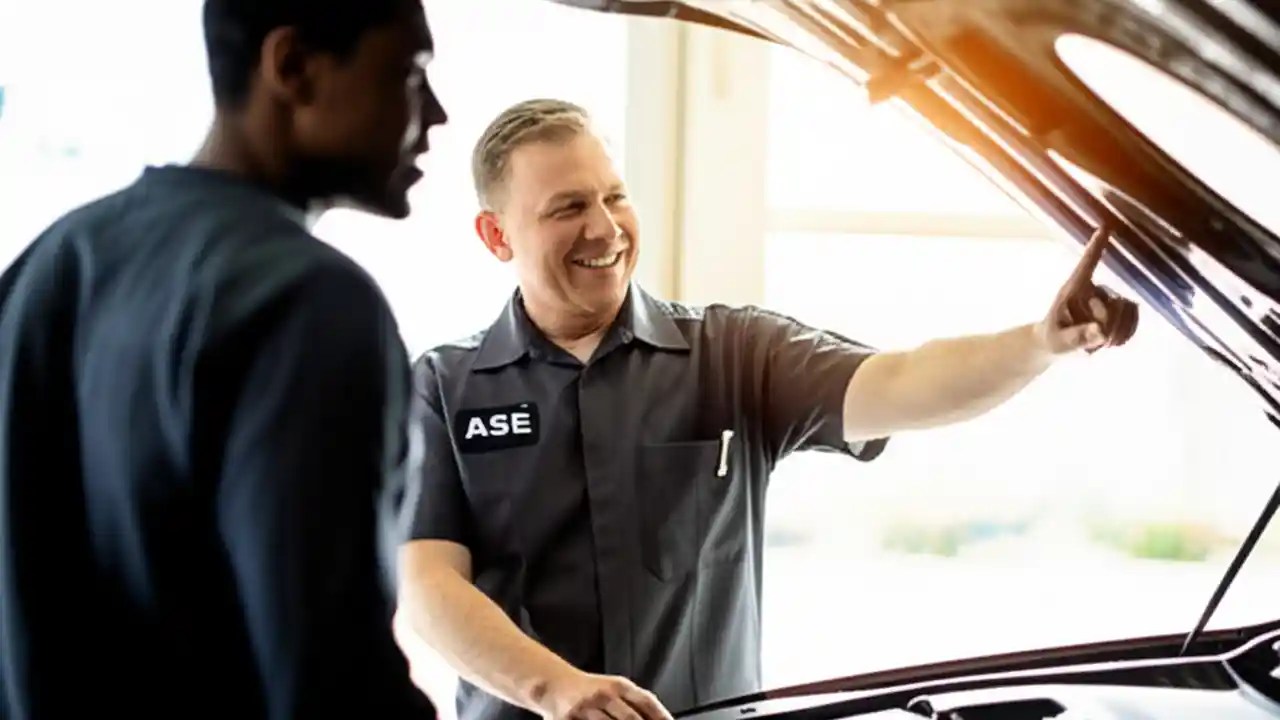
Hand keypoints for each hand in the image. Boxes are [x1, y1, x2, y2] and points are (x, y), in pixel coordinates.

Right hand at [535, 670, 672, 719]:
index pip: (645, 701)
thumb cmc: (590, 690)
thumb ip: (636, 702)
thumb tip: (662, 719)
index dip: (661, 715)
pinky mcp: (569, 719)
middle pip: (630, 719)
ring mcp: (586, 708)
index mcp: (618, 685)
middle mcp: (603, 695)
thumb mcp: (614, 688)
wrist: (553, 684)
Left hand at [1035, 227, 1138, 355]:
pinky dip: (1125, 334)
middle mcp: (1094, 289)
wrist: (1056, 343)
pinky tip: (1110, 342)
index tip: (1104, 228)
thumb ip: (1077, 337)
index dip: (1096, 248)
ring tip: (1098, 342)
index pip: (1087, 265)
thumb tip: (1100, 331)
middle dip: (1108, 324)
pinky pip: (1134, 318)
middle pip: (1114, 304)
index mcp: (1073, 289)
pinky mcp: (1119, 309)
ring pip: (1127, 311)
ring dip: (1117, 331)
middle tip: (1093, 339)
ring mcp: (1108, 298)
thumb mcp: (1058, 341)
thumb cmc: (1052, 337)